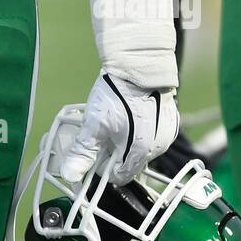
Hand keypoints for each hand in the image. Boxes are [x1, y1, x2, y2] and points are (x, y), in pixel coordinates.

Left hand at [60, 73, 178, 186]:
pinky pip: (152, 135)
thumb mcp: (94, 124)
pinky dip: (140, 130)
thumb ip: (83, 152)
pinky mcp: (170, 120)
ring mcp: (166, 134)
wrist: (138, 64)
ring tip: (114, 122)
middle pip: (131, 162)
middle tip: (101, 134)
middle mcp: (158, 147)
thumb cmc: (116, 93)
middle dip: (114, 154)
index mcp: (140, 152)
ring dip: (127, 142)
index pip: (120, 176)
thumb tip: (70, 174)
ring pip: (142, 148)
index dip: (103, 168)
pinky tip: (128, 115)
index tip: (94, 152)